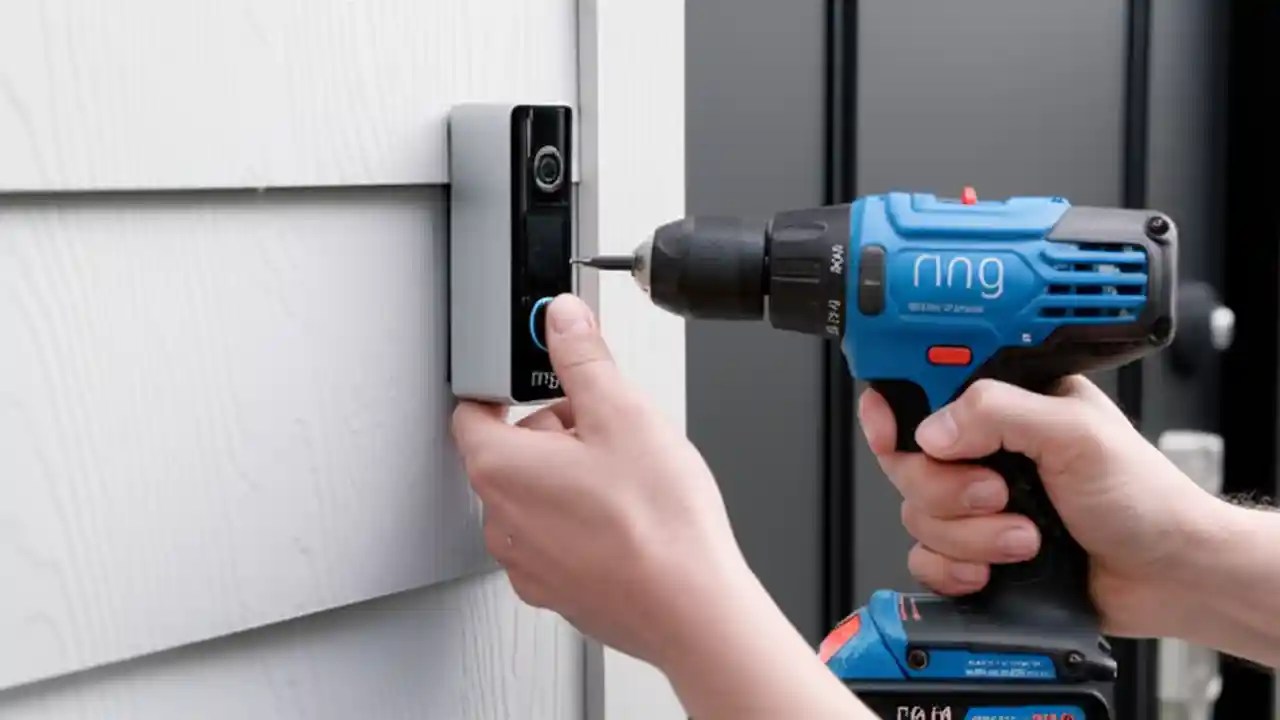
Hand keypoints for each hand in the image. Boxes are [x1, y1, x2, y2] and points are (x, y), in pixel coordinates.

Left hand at [452, 294, 873, 717]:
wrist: (693, 608)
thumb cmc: (659, 524)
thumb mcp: (622, 411)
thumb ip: (583, 356)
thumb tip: (562, 319)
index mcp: (500, 469)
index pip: (472, 408)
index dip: (508, 384)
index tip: (543, 377)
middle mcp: (500, 522)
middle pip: (511, 452)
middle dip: (556, 432)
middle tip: (608, 431)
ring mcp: (526, 563)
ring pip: (536, 497)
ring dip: (570, 478)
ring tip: (626, 480)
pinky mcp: (556, 590)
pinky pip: (556, 539)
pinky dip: (582, 523)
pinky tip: (628, 519)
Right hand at [858, 375, 1225, 638]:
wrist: (1167, 574)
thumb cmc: (1142, 497)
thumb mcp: (1075, 433)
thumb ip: (998, 413)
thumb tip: (932, 430)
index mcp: (1005, 406)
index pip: (922, 395)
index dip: (893, 412)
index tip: (889, 429)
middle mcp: (984, 452)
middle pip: (908, 463)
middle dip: (948, 489)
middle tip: (999, 492)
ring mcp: (976, 506)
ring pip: (916, 515)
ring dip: (971, 537)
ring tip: (1026, 537)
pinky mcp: (975, 552)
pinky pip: (924, 559)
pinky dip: (955, 570)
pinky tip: (995, 569)